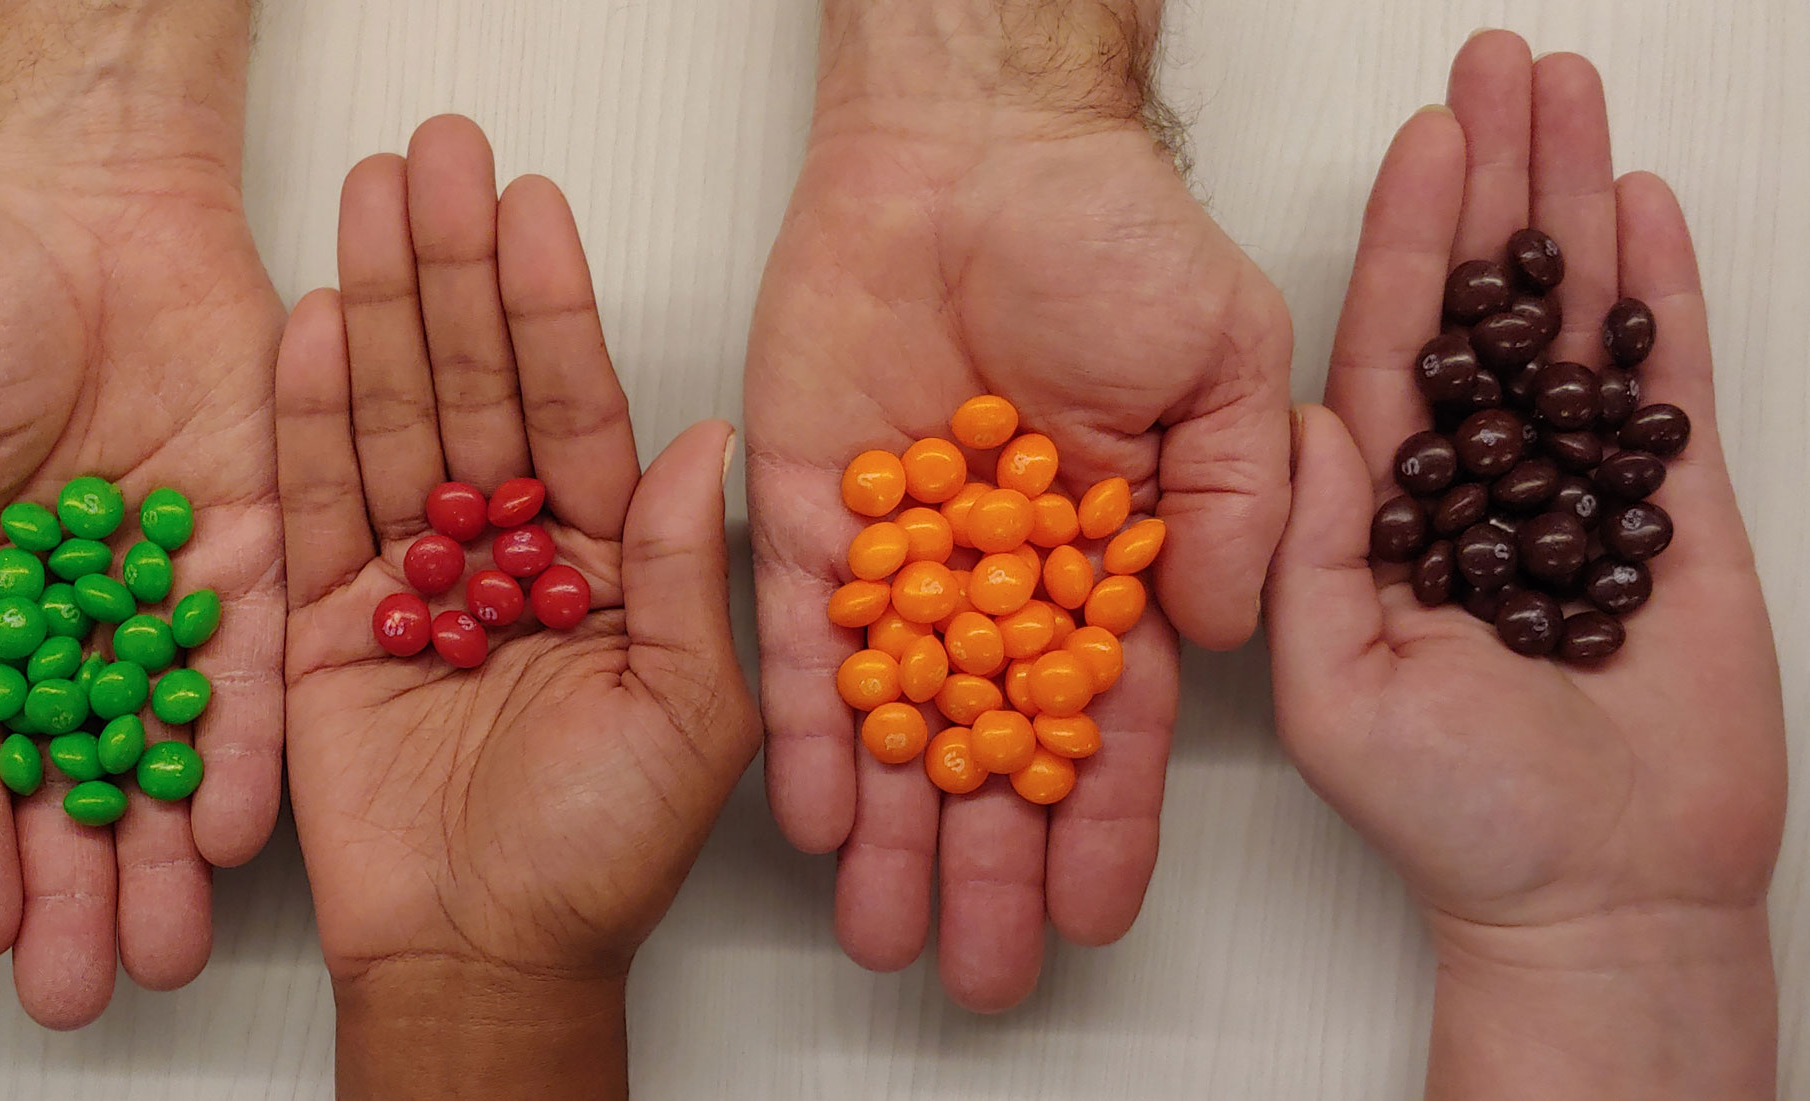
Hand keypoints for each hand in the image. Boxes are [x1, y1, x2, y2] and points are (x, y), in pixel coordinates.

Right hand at [0, 3, 283, 1024]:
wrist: (84, 198)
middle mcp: (58, 620)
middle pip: (63, 774)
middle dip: (69, 885)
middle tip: (78, 994)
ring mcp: (154, 593)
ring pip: (157, 746)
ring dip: (158, 854)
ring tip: (159, 960)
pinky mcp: (246, 551)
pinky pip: (248, 664)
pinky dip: (242, 746)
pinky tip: (236, 834)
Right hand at [274, 117, 755, 1097]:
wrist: (480, 960)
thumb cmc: (599, 859)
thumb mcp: (690, 718)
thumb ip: (689, 578)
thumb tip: (706, 441)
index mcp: (605, 564)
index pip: (575, 407)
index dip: (549, 305)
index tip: (532, 203)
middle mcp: (507, 555)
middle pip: (476, 389)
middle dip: (455, 271)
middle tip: (435, 159)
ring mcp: (411, 582)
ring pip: (394, 421)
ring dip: (382, 309)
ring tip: (368, 201)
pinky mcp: (321, 623)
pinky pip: (315, 503)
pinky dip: (309, 415)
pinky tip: (314, 320)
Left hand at [745, 1, 1292, 1007]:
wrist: (974, 149)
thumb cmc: (1110, 236)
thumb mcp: (1220, 364)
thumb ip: (1230, 503)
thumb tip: (1213, 640)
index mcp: (1107, 563)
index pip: (1109, 722)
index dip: (1104, 822)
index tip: (1093, 917)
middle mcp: (998, 581)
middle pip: (995, 751)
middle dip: (989, 865)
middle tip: (977, 973)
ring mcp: (900, 557)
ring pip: (895, 721)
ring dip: (893, 833)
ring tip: (887, 940)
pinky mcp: (807, 514)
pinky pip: (798, 637)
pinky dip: (805, 725)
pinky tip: (813, 819)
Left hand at [1269, 34, 1779, 1096]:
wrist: (1598, 897)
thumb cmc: (1453, 817)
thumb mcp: (1338, 686)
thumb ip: (1310, 551)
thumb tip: (1309, 418)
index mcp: (1380, 513)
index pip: (1389, 344)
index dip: (1403, 237)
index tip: (1421, 134)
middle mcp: (1472, 482)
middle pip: (1482, 301)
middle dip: (1493, 181)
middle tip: (1502, 59)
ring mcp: (1575, 490)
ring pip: (1573, 317)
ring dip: (1572, 203)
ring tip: (1572, 88)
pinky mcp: (1675, 515)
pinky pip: (1666, 382)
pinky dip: (1660, 294)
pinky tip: (1643, 202)